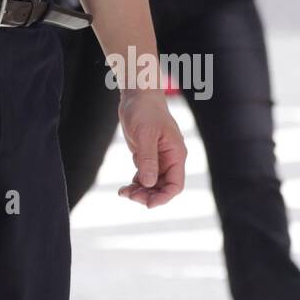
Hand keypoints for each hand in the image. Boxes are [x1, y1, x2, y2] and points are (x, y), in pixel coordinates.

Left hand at [116, 91, 186, 208]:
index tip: (148, 204)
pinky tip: (124, 188)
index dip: (164, 197)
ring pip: (152, 184)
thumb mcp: (145, 135)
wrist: (137, 94)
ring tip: (123, 193)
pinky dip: (135, 184)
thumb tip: (148, 184)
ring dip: (140, 192)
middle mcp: (169, 159)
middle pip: (163, 187)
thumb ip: (148, 159)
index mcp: (176, 155)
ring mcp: (158, 158)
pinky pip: (144, 176)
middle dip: (148, 195)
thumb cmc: (145, 110)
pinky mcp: (146, 156)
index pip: (176, 184)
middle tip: (129, 196)